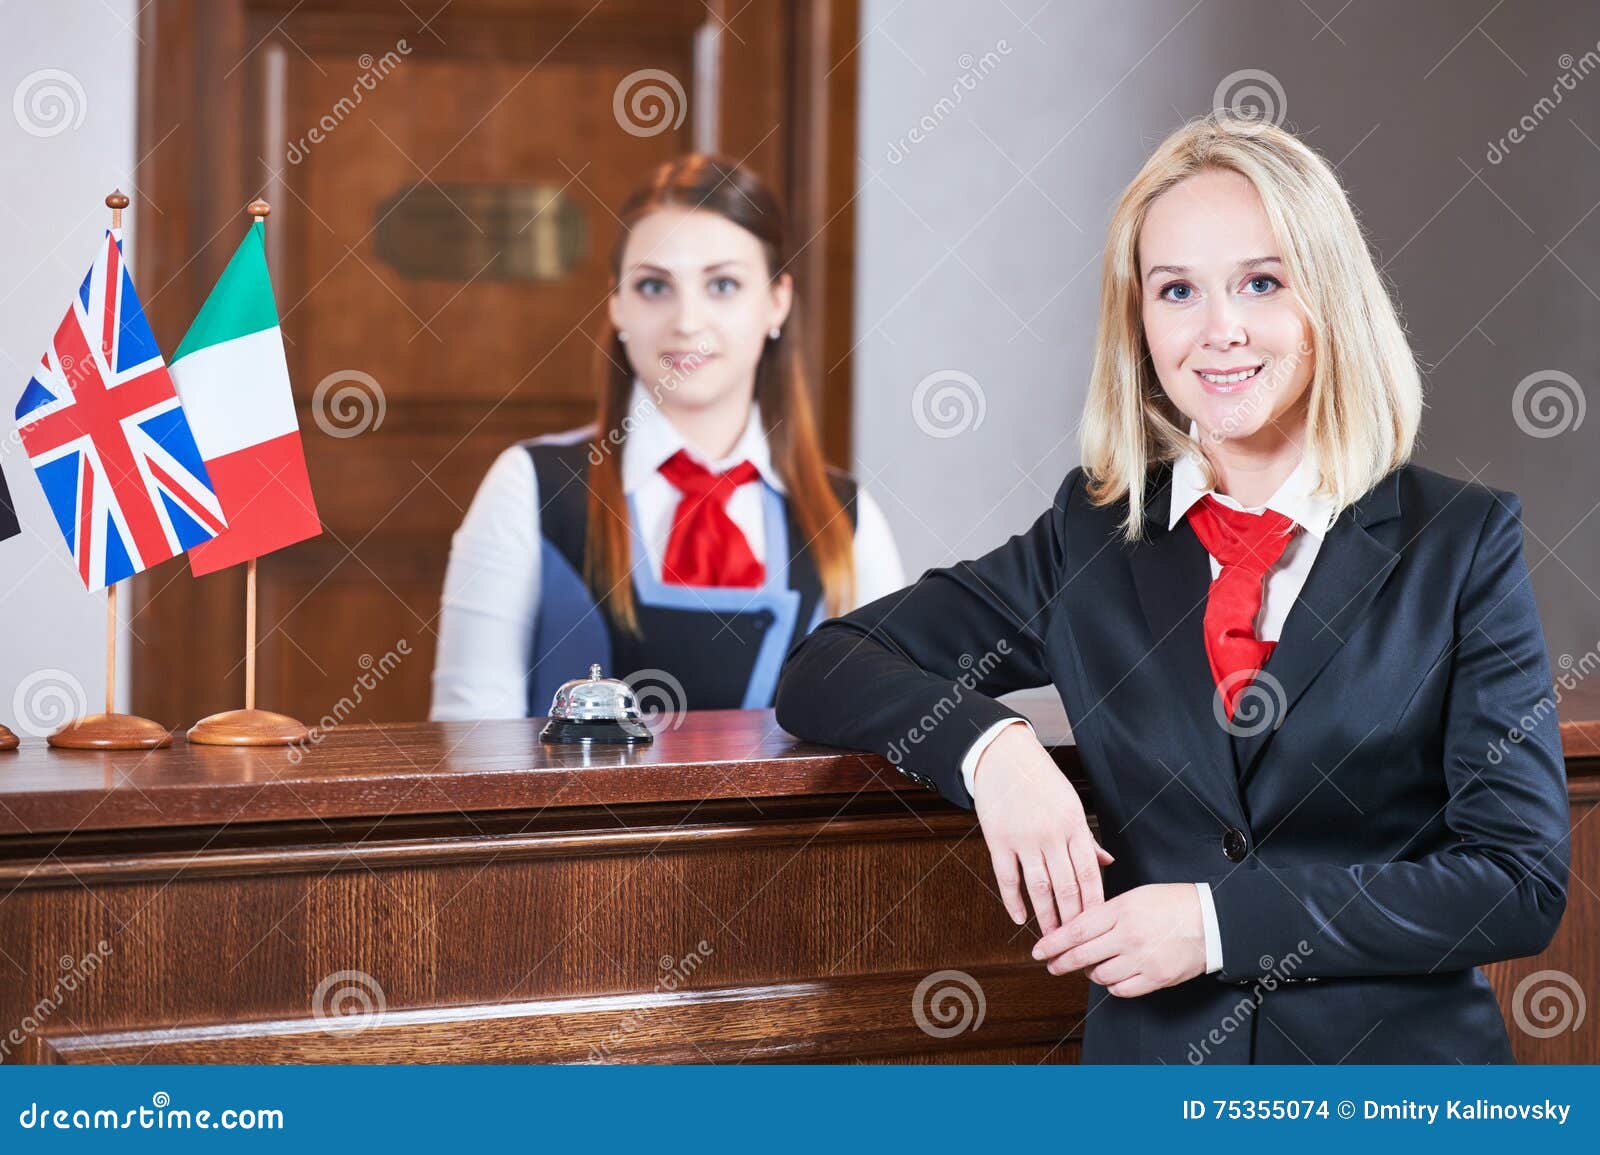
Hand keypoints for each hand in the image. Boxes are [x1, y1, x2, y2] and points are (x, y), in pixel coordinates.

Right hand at [972, 722, 1112, 934]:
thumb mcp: (1072, 804)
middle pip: (1066, 887)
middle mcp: (1051, 834)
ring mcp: (1023, 838)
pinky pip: (1007, 877)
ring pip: (1039, 887)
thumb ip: (1087, 838)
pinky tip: (1019, 917)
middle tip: (1075, 944)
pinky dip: (1013, 901)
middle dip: (1072, 919)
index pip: (1089, 874)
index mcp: (1074, 825)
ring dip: (1045, 916)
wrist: (1003, 757)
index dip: (1093, 904)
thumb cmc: (1042, 780)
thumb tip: (1107, 864)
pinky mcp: (998, 839)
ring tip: (1050, 937)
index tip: (1097, 927)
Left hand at [1030, 882, 1207, 996]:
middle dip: (1060, 962)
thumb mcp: (1135, 896)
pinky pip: (1121, 989)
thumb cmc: (1173, 904)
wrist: (1211, 921)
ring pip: (1099, 975)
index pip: (1076, 930)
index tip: (1039, 949)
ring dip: (1088, 972)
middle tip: (1051, 964)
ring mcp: (1142, 959)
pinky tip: (1111, 975)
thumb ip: (1105, 911)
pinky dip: (1111, 985)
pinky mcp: (1155, 978)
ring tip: (1088, 965)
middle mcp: (1129, 936)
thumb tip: (1077, 927)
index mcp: (1122, 911)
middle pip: (1082, 956)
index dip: (1053, 943)